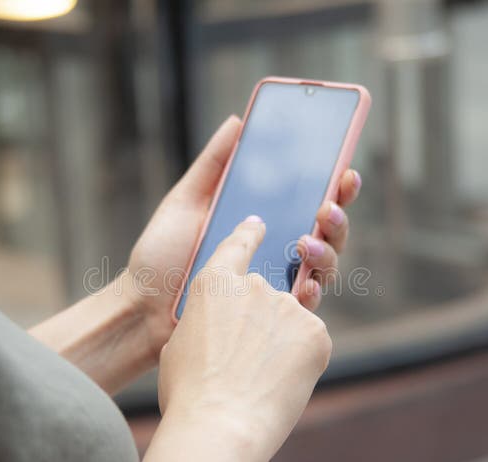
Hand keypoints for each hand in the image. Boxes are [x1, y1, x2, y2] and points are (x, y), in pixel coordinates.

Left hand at [128, 116, 361, 358]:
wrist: (142, 307)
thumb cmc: (161, 254)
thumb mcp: (185, 201)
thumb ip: (214, 164)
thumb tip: (238, 121)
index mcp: (262, 221)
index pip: (309, 200)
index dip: (335, 186)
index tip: (345, 170)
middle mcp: (276, 250)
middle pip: (327, 233)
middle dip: (338, 217)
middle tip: (326, 207)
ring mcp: (276, 283)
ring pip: (325, 266)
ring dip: (328, 252)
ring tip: (306, 243)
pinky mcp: (269, 315)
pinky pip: (305, 306)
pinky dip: (312, 293)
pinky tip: (305, 285)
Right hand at [157, 217, 331, 461]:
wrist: (219, 426)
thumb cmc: (189, 393)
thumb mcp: (180, 346)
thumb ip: (205, 323)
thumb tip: (217, 330)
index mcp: (214, 282)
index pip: (238, 244)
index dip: (249, 235)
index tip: (259, 226)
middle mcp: (255, 285)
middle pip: (266, 296)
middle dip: (260, 324)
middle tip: (245, 363)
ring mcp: (289, 306)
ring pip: (290, 323)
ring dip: (280, 345)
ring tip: (258, 382)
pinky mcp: (316, 332)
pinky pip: (310, 342)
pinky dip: (300, 361)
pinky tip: (278, 385)